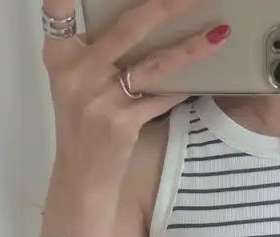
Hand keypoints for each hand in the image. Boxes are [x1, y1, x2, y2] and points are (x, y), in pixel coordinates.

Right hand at [43, 0, 230, 191]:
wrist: (82, 176)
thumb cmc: (83, 123)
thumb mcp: (74, 80)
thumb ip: (93, 49)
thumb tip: (142, 19)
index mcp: (61, 55)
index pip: (60, 8)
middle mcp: (78, 72)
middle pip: (127, 28)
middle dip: (165, 6)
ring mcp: (101, 99)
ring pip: (154, 64)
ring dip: (190, 48)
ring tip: (219, 33)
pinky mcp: (123, 123)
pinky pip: (162, 99)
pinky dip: (184, 88)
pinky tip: (207, 77)